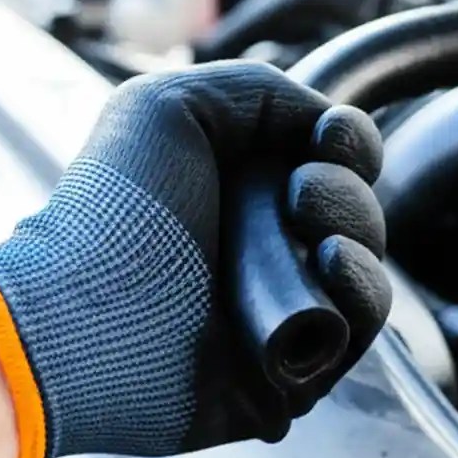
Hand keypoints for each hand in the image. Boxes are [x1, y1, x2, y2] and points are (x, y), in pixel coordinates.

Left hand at [0, 61, 389, 457]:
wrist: (88, 312)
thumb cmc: (118, 208)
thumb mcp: (171, 103)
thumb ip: (261, 91)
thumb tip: (327, 123)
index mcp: (239, 182)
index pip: (331, 155)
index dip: (346, 141)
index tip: (329, 138)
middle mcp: (265, 241)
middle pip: (357, 204)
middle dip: (344, 189)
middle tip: (298, 194)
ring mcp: (283, 305)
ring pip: (369, 260)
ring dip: (358, 232)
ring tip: (317, 236)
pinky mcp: (298, 366)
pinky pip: (362, 324)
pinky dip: (363, 289)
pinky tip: (332, 267)